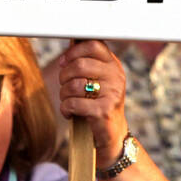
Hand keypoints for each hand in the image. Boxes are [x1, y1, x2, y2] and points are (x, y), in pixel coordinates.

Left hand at [58, 39, 127, 164]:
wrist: (111, 134)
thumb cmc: (97, 104)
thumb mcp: (96, 80)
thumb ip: (86, 64)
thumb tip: (68, 50)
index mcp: (114, 65)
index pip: (93, 45)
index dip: (73, 52)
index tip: (64, 62)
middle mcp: (116, 77)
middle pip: (79, 65)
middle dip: (64, 76)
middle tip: (64, 86)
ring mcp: (112, 94)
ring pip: (74, 85)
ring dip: (63, 94)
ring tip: (67, 101)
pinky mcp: (103, 111)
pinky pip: (73, 103)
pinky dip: (65, 109)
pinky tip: (68, 113)